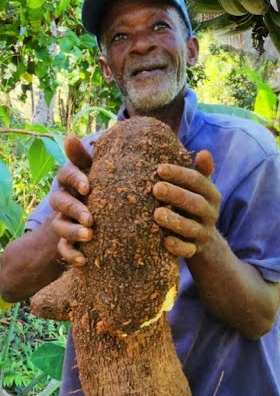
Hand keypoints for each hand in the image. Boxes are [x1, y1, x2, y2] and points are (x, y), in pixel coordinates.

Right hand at [47, 136, 94, 266]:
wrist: (97, 220)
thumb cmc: (103, 188)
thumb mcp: (100, 172)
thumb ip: (88, 156)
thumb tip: (71, 135)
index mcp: (73, 180)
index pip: (67, 174)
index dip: (75, 179)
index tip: (89, 187)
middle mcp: (64, 199)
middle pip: (60, 202)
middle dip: (75, 209)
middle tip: (91, 218)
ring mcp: (63, 220)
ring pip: (59, 225)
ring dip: (72, 231)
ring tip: (90, 236)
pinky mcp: (66, 241)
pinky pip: (62, 250)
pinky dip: (71, 254)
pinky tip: (83, 260)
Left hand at [152, 150, 221, 258]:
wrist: (207, 243)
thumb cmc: (194, 208)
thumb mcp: (200, 191)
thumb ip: (200, 173)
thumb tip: (205, 152)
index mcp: (210, 195)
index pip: (198, 181)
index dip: (181, 174)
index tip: (160, 168)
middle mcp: (210, 213)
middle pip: (196, 203)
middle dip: (177, 195)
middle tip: (156, 188)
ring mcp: (203, 232)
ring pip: (192, 227)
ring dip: (175, 221)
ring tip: (157, 214)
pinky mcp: (196, 250)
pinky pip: (189, 250)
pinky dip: (178, 247)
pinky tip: (165, 241)